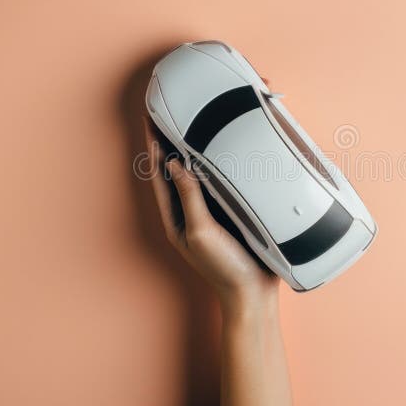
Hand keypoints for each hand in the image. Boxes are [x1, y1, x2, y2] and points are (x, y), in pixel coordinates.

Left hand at [143, 117, 278, 311]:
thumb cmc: (223, 268)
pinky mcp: (234, 210)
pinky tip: (229, 148)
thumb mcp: (200, 231)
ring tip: (198, 122)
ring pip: (201, 172)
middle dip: (174, 142)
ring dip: (198, 149)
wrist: (255, 293)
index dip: (153, 146)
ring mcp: (213, 210)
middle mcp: (192, 210)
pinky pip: (224, 181)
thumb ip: (188, 196)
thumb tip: (173, 162)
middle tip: (174, 112)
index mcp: (175, 217)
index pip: (158, 174)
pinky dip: (223, 163)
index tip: (150, 119)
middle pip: (178, 168)